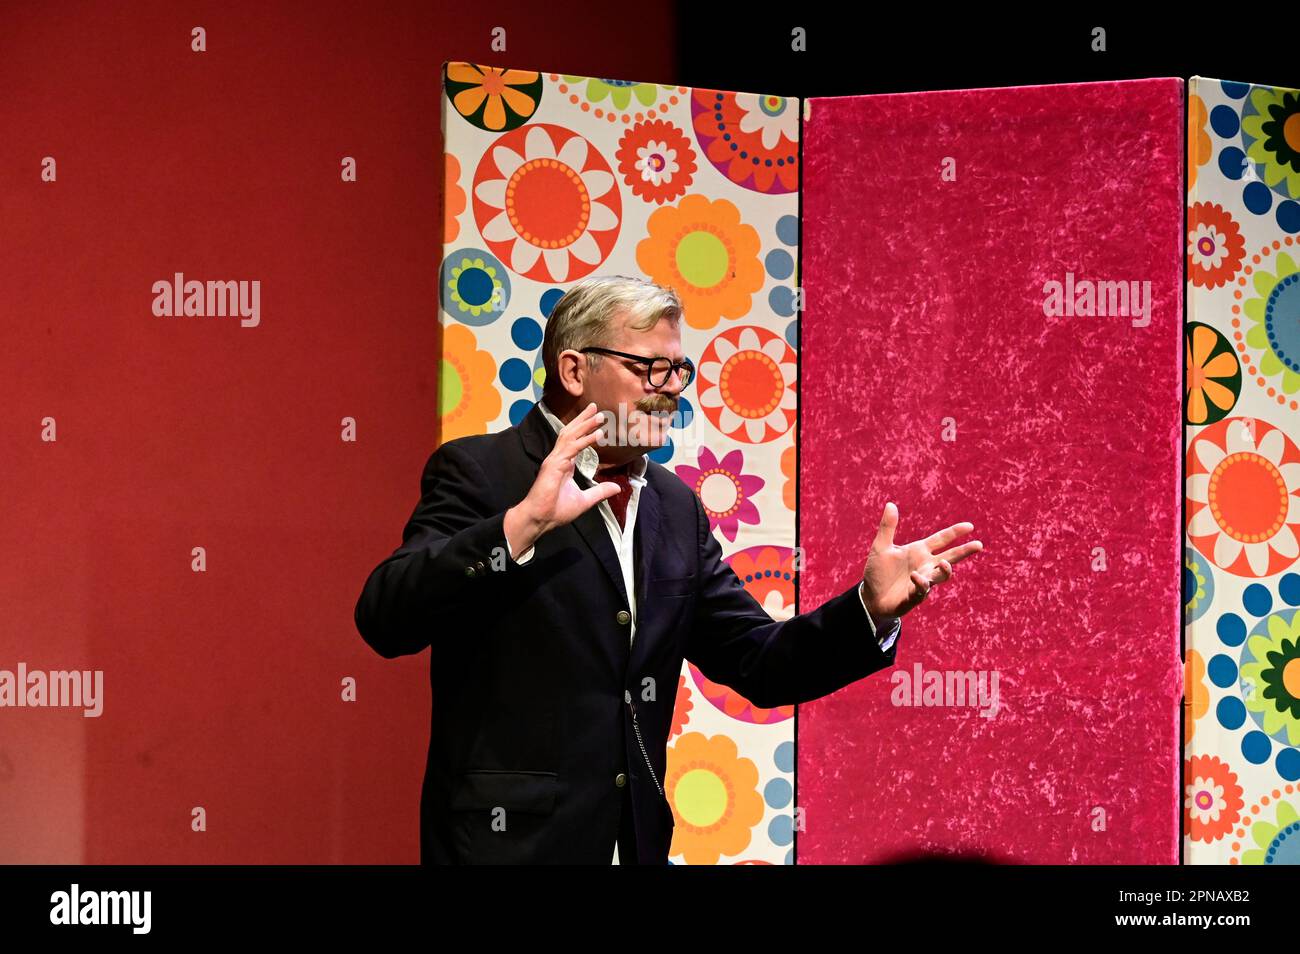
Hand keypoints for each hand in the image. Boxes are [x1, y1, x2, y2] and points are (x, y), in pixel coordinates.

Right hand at [505, 402, 621, 550]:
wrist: (540, 519)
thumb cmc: (556, 510)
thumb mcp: (585, 500)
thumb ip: (600, 492)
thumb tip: (617, 487)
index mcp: (564, 463)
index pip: (574, 440)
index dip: (585, 428)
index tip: (597, 419)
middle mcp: (558, 458)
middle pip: (571, 432)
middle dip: (583, 419)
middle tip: (595, 407)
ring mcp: (555, 460)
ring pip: (571, 436)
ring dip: (586, 425)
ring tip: (599, 416)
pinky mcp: (554, 465)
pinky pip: (572, 448)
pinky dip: (585, 440)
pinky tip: (597, 434)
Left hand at [861, 502, 982, 617]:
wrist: (870, 596)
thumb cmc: (878, 571)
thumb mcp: (881, 546)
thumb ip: (887, 527)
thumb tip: (890, 504)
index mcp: (920, 551)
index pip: (941, 539)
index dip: (955, 532)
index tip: (970, 526)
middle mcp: (925, 565)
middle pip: (950, 557)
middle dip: (964, 551)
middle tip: (978, 545)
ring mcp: (923, 581)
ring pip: (941, 576)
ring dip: (945, 570)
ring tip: (944, 564)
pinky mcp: (915, 596)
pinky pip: (923, 589)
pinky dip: (921, 583)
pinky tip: (915, 577)